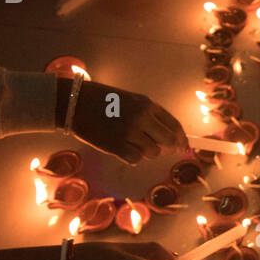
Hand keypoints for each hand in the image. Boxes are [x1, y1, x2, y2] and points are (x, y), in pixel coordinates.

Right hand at [71, 80, 187, 164]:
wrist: (76, 102)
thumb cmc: (105, 101)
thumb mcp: (132, 100)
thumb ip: (151, 116)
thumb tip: (171, 140)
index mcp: (147, 104)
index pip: (174, 124)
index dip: (181, 138)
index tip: (183, 146)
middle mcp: (141, 118)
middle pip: (168, 141)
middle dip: (168, 147)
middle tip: (161, 149)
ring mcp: (129, 133)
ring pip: (152, 152)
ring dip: (146, 151)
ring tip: (132, 142)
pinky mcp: (116, 146)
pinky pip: (136, 159)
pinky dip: (132, 157)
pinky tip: (122, 148)